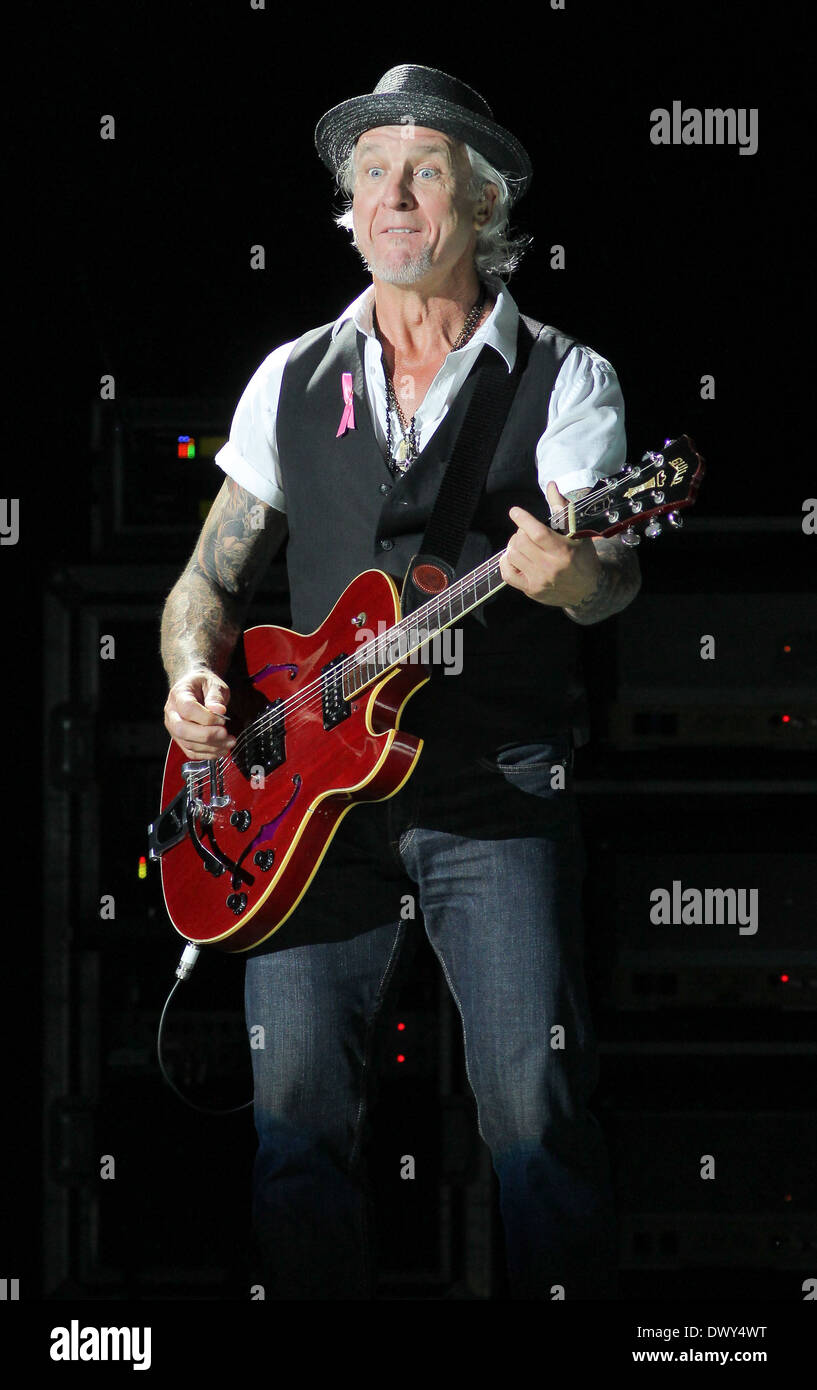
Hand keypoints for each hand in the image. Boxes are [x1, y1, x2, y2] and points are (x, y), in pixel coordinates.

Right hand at [164, 669, 235, 758]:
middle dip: (207, 736)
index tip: (223, 719)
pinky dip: (207, 754)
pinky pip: (191, 752)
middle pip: (182, 730)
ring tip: (229, 742)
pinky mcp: (180, 739)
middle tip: (226, 734)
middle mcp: (172, 713)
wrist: (195, 687)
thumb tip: (219, 710)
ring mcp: (174, 728)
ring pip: (188, 744)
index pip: (188, 709)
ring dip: (211, 747)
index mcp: (178, 695)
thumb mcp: (213, 684)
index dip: (207, 718)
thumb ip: (215, 696)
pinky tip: (221, 749)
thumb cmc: (204, 685)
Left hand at [499, 484, 600, 607]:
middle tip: (527, 532)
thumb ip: (562, 509)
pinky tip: (514, 557)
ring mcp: (539, 580)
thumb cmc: (583, 558)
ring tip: (523, 544)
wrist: (589, 590)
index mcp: (563, 551)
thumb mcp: (578, 533)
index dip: (523, 519)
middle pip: (521, 542)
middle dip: (520, 532)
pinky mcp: (531, 590)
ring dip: (514, 545)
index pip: (537, 533)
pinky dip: (506, 562)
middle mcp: (550, 567)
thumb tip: (551, 486)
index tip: (515, 511)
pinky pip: (507, 574)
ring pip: (513, 555)